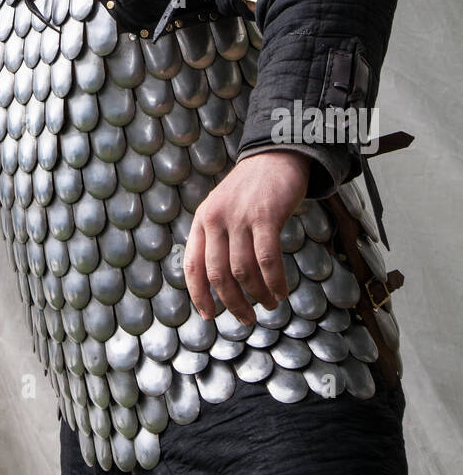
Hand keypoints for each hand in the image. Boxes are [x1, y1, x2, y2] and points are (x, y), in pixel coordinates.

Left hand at [183, 151, 310, 326]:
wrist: (274, 156)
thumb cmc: (250, 190)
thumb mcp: (222, 209)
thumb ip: (217, 239)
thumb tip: (220, 283)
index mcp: (202, 220)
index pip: (193, 266)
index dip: (199, 295)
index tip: (209, 315)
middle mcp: (215, 219)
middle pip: (219, 274)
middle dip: (233, 303)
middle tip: (247, 319)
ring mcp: (239, 217)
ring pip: (244, 271)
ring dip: (258, 295)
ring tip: (270, 304)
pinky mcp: (264, 216)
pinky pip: (268, 260)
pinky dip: (275, 282)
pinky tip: (282, 292)